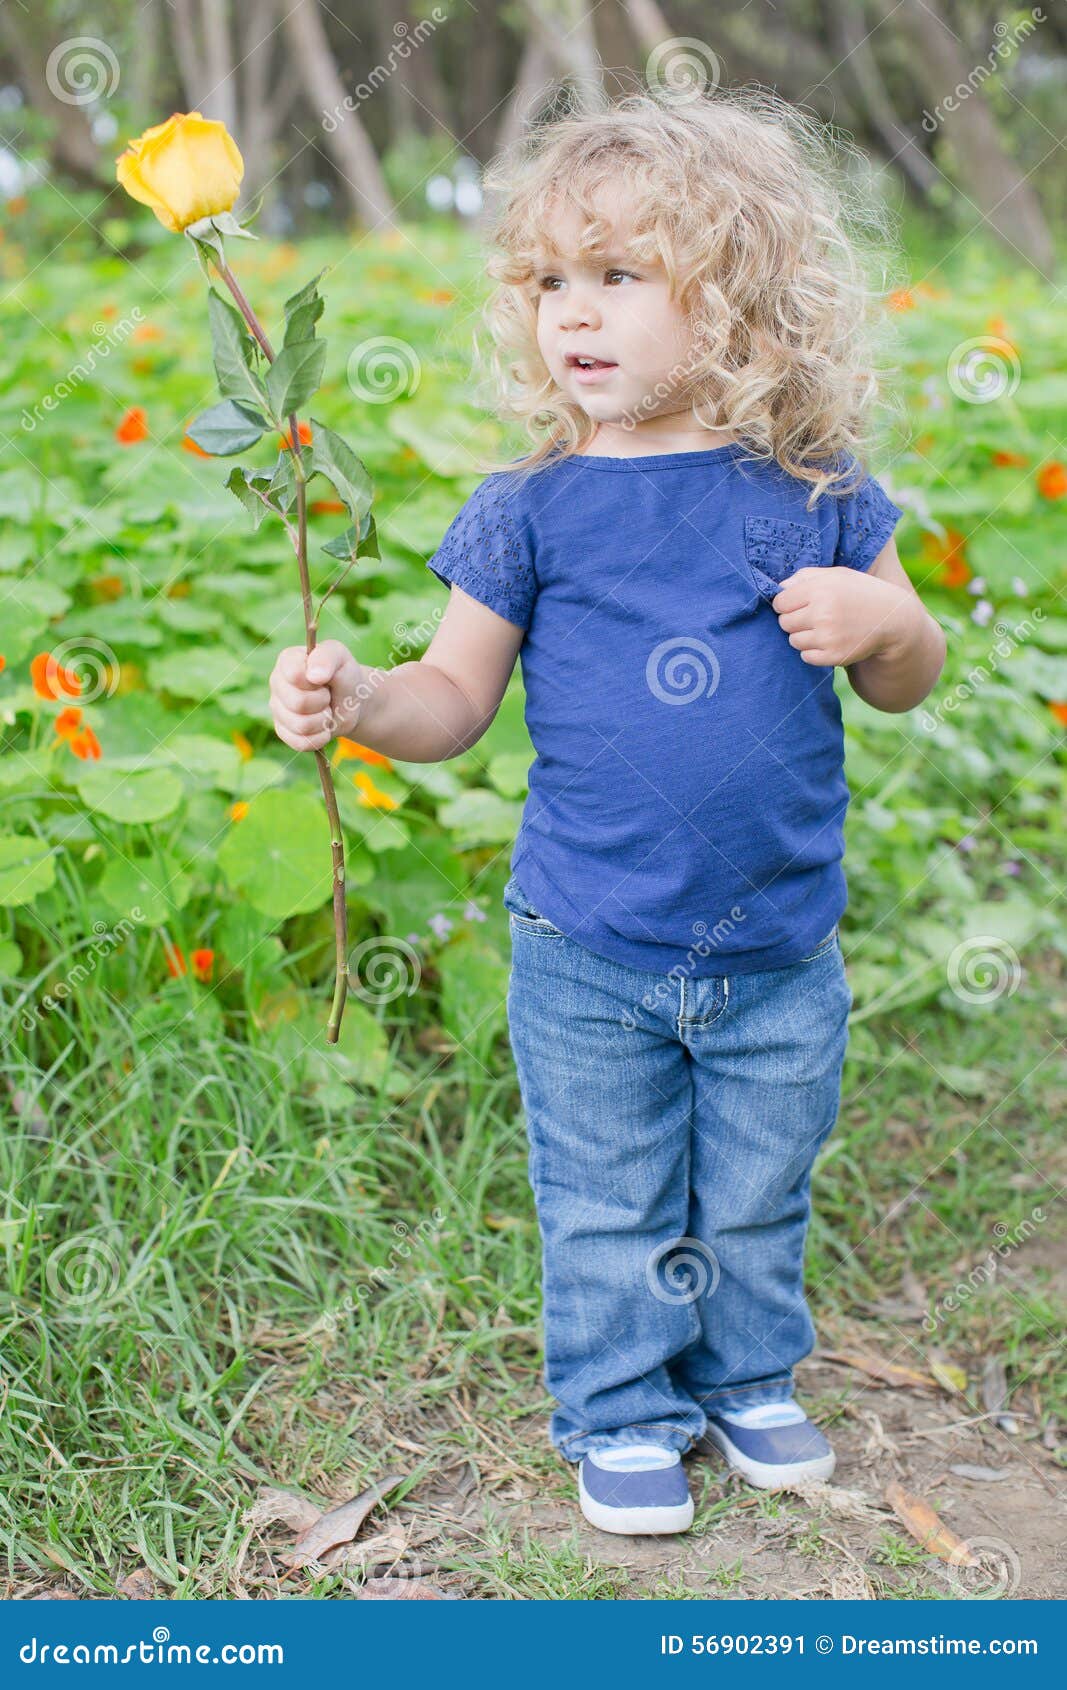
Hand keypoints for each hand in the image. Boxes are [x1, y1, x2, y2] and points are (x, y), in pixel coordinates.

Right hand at [269, 638, 366, 750]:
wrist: (350, 701)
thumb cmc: (343, 675)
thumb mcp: (341, 657)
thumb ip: (327, 656)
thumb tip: (314, 675)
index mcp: (287, 661)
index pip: (295, 675)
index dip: (316, 682)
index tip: (324, 679)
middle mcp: (276, 684)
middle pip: (298, 703)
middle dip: (322, 702)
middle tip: (327, 695)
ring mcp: (277, 709)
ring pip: (301, 725)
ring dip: (323, 720)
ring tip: (326, 710)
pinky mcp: (283, 731)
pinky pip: (301, 742)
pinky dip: (320, 737)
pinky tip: (322, 726)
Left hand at [771, 566, 914, 667]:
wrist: (892, 619)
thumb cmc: (860, 592)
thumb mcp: (837, 575)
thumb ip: (806, 577)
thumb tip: (779, 587)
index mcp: (820, 589)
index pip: (780, 602)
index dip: (786, 603)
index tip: (798, 604)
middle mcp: (823, 613)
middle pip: (784, 622)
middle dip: (794, 620)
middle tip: (813, 616)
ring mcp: (828, 637)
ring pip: (794, 641)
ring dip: (804, 636)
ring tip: (824, 628)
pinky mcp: (834, 656)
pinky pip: (806, 656)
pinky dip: (813, 651)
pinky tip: (829, 641)